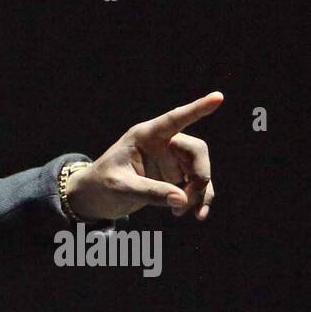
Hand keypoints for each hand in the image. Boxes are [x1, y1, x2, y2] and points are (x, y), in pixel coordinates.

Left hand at [66, 91, 221, 222]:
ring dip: (200, 192)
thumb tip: (183, 200)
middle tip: (186, 201)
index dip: (197, 108)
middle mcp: (162, 144)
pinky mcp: (173, 178)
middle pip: (196, 151)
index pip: (175, 119)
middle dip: (199, 176)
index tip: (218, 97)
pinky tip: (196, 215)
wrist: (92, 199)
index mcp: (145, 136)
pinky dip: (199, 199)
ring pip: (200, 170)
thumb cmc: (101, 185)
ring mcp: (170, 161)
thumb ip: (149, 192)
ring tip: (188, 214)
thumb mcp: (120, 188)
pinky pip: (195, 186)